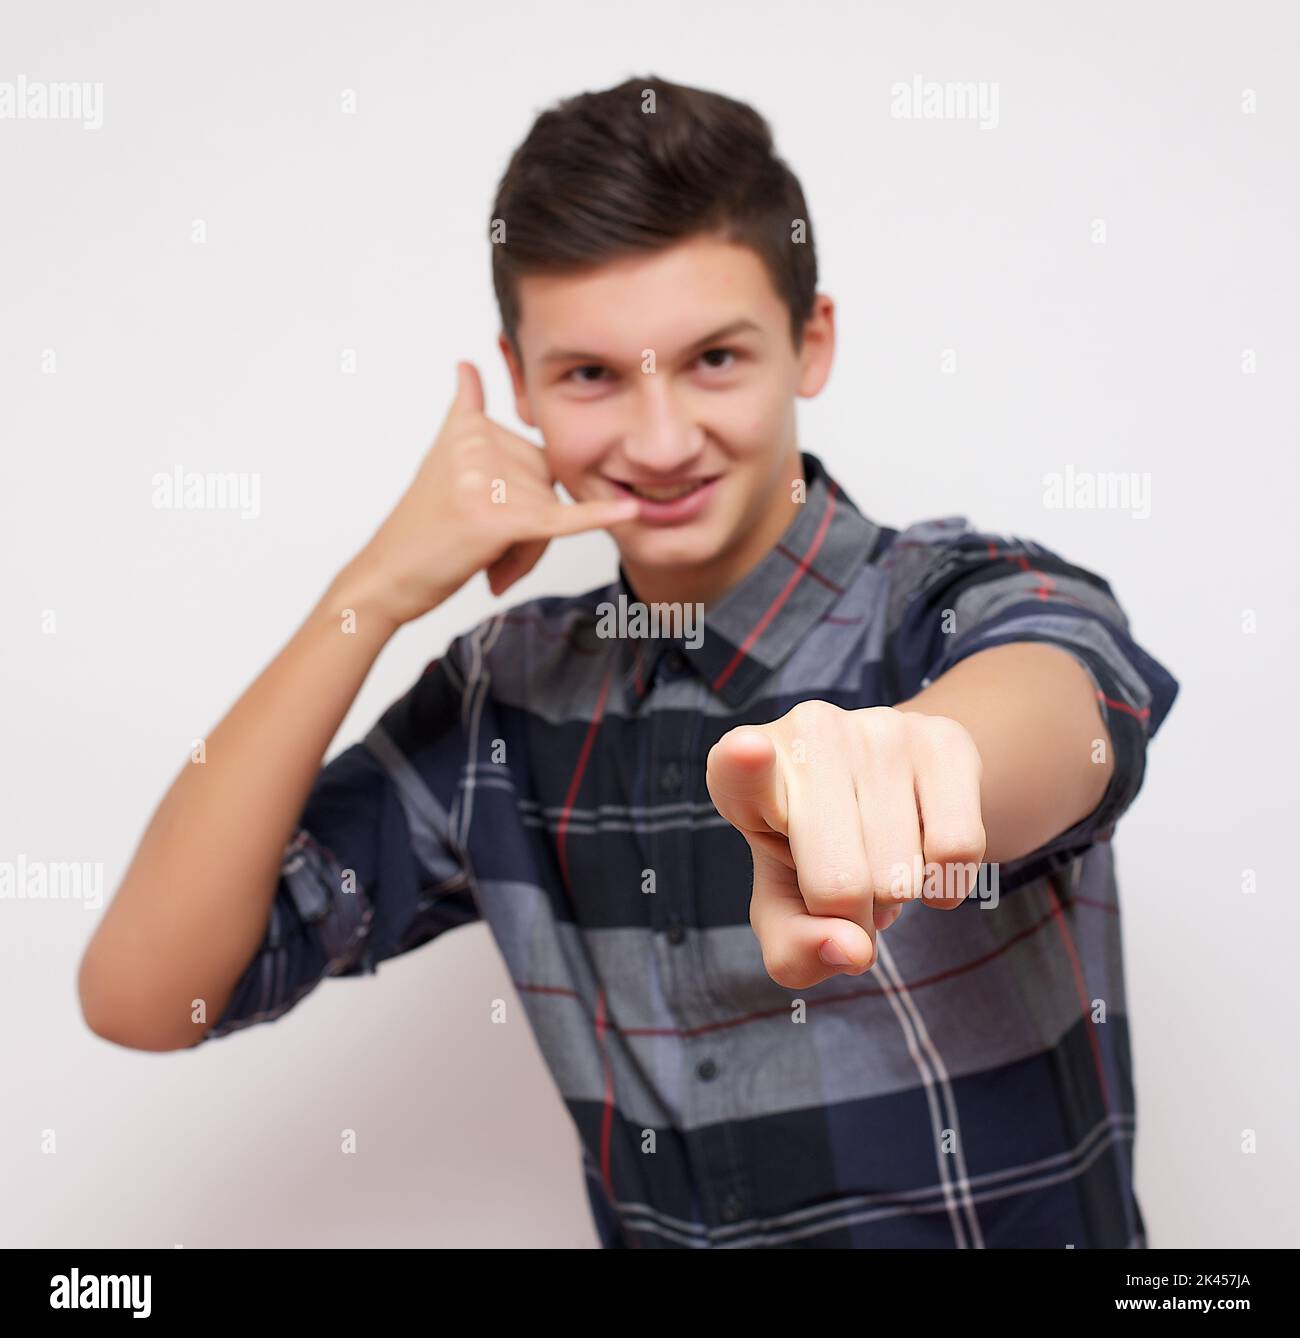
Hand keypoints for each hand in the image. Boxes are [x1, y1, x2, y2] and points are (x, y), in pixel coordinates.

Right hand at [336, 361, 639, 627]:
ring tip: (484, 560)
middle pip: (547, 485)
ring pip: (549, 514)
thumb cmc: (423, 529)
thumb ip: (465, 411)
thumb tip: (467, 363)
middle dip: (530, 528)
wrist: (388, 577)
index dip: (527, 497)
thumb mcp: (444, 459)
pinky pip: (559, 519)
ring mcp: (487, 479)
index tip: (485, 515)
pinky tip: (630, 510)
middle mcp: (478, 444)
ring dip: (526, 551)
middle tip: (484, 549)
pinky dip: (597, 517)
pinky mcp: (497, 517)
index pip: (538, 457)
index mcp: (470, 427)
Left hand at [705, 701, 986, 987]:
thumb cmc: (815, 859)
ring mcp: (878, 730)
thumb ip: (795, 950)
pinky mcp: (942, 739)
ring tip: (877, 857)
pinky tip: (923, 854)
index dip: (743, 762)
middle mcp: (807, 734)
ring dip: (897, 896)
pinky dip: (944, 882)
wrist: (890, 793)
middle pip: (839, 885)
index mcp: (741, 775)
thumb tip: (851, 950)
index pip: (737, 766)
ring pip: (901, 875)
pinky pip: (956, 850)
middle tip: (843, 887)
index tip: (747, 750)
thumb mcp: (786, 911)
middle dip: (851, 917)